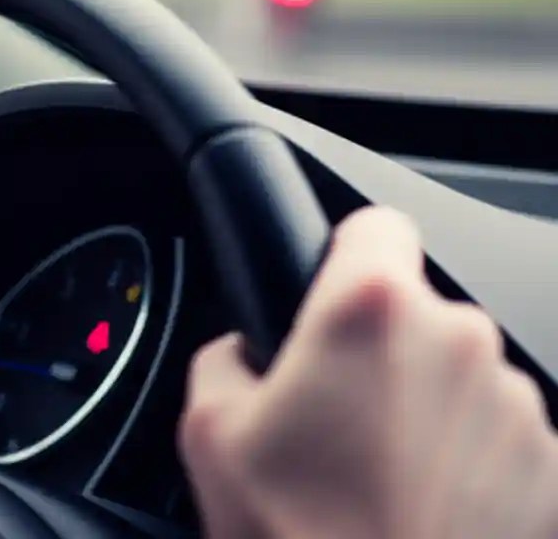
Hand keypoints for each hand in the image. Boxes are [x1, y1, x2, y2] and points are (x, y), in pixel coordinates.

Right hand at [180, 206, 557, 538]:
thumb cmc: (299, 537)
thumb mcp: (207, 432)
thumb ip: (227, 358)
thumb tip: (248, 355)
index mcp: (369, 314)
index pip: (374, 224)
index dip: (344, 255)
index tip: (330, 291)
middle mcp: (457, 341)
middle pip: (414, 310)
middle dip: (375, 350)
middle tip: (331, 420)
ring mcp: (516, 405)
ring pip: (457, 372)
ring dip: (422, 405)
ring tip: (375, 475)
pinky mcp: (551, 465)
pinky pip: (495, 433)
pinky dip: (462, 457)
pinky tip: (417, 504)